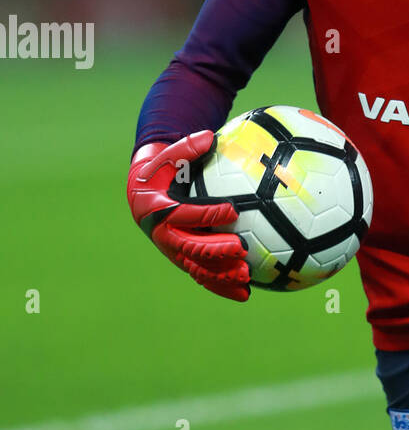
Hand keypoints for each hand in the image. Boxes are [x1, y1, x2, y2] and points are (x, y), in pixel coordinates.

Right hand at [127, 131, 249, 301]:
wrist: (142, 193)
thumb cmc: (159, 170)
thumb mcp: (166, 156)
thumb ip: (186, 148)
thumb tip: (209, 136)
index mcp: (156, 209)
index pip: (183, 213)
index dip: (206, 214)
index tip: (232, 210)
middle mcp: (162, 234)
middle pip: (189, 247)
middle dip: (215, 251)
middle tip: (241, 249)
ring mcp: (172, 250)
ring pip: (196, 267)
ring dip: (220, 275)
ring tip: (245, 278)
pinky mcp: (182, 260)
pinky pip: (202, 276)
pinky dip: (221, 286)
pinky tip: (245, 293)